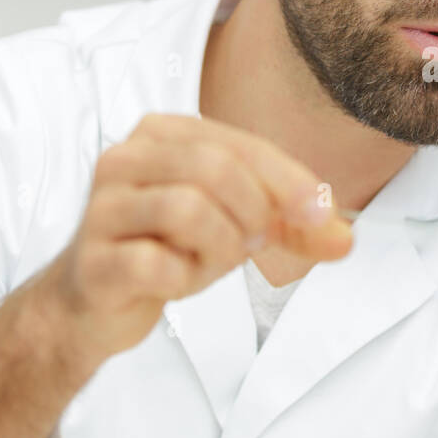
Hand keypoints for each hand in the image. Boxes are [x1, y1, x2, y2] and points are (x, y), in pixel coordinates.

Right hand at [43, 113, 353, 363]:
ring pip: (188, 208)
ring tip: (208, 261)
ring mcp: (102, 208)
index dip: (290, 181)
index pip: (242, 146)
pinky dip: (183, 278)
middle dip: (252, 213)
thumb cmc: (166, 248)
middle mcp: (124, 158)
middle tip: (250, 244)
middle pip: (215, 168)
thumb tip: (345, 238)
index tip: (321, 215)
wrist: (93, 303)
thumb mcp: (238, 226)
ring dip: (218, 247)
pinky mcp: (93, 260)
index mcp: (162, 134)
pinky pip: (157, 263)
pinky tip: (174, 281)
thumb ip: (293, 227)